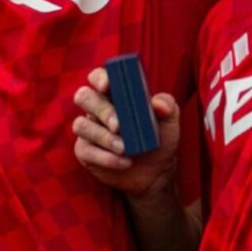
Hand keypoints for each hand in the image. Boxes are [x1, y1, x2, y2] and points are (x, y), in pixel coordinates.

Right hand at [72, 67, 181, 197]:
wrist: (155, 173)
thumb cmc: (159, 140)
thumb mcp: (169, 123)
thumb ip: (168, 108)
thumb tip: (158, 104)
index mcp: (114, 95)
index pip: (98, 77)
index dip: (99, 78)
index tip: (108, 86)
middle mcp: (97, 109)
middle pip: (83, 96)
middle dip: (101, 110)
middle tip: (119, 126)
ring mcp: (89, 130)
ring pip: (82, 125)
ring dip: (104, 137)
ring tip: (125, 149)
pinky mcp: (85, 151)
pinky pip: (85, 150)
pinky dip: (105, 157)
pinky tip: (124, 162)